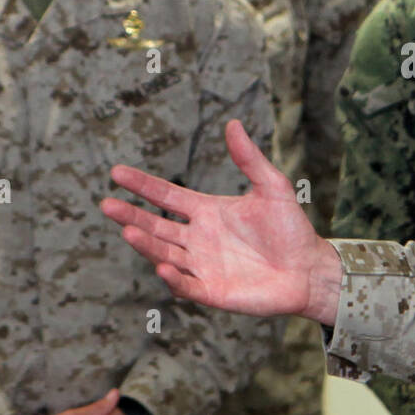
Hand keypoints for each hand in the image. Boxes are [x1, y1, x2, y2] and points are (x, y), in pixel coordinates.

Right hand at [100, 120, 343, 324]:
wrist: (309, 269)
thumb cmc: (291, 228)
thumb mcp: (272, 187)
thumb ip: (250, 159)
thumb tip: (233, 124)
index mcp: (207, 211)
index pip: (166, 197)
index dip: (142, 186)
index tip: (116, 173)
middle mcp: (198, 238)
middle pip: (156, 226)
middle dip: (131, 216)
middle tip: (106, 205)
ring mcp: (202, 266)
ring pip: (164, 254)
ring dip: (146, 244)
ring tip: (128, 231)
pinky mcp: (212, 291)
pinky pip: (187, 285)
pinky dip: (174, 277)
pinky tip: (163, 266)